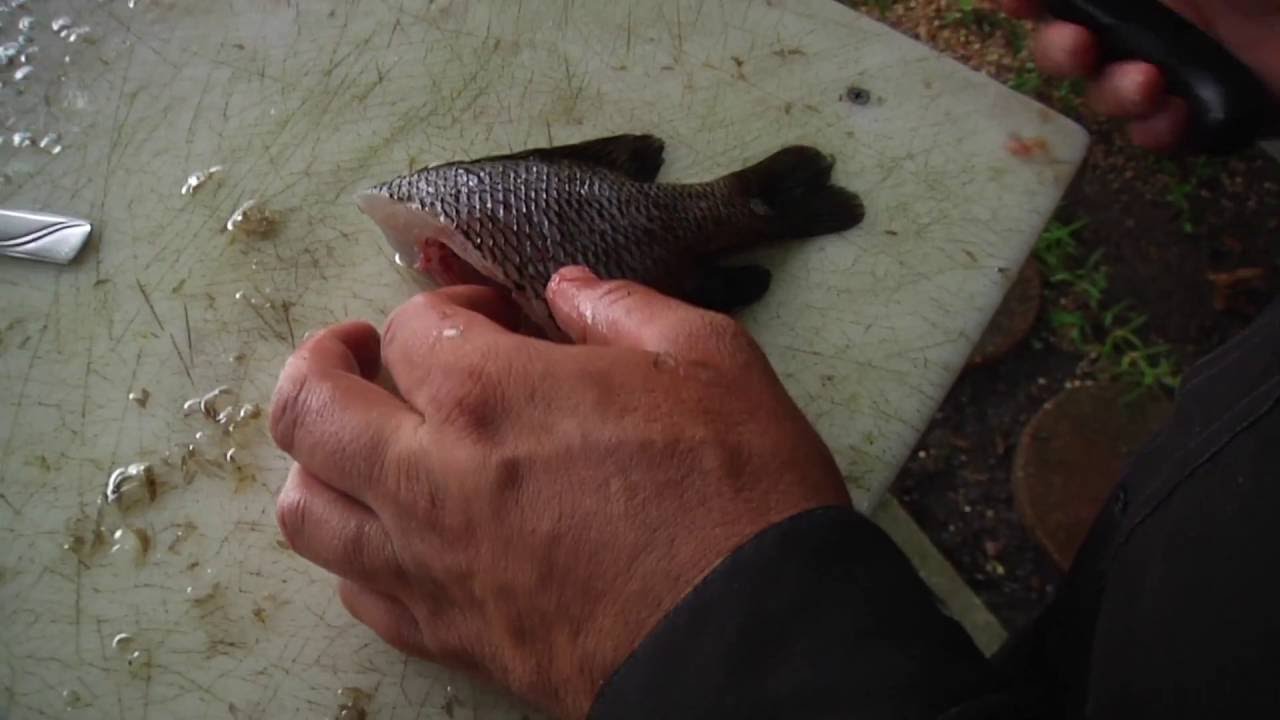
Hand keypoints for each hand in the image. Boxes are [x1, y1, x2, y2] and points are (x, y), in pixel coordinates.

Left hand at [269, 268, 849, 718]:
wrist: (747, 641)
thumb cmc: (737, 494)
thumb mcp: (709, 359)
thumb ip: (624, 308)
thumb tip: (570, 290)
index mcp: (490, 395)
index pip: (408, 328)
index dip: (450, 306)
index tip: (496, 316)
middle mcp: (432, 478)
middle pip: (309, 409)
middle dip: (325, 362)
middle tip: (368, 354)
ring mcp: (429, 567)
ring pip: (307, 509)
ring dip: (323, 459)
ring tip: (370, 442)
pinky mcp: (448, 638)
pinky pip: (357, 591)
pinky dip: (361, 550)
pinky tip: (405, 532)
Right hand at [1003, 0, 1279, 149]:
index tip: (1014, 3)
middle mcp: (1163, 8)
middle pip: (1071, 34)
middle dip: (1060, 47)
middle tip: (1077, 49)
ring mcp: (1186, 56)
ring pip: (1108, 87)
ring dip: (1113, 92)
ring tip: (1149, 88)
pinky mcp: (1210, 107)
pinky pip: (1155, 130)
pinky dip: (1156, 130)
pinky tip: (1177, 116)